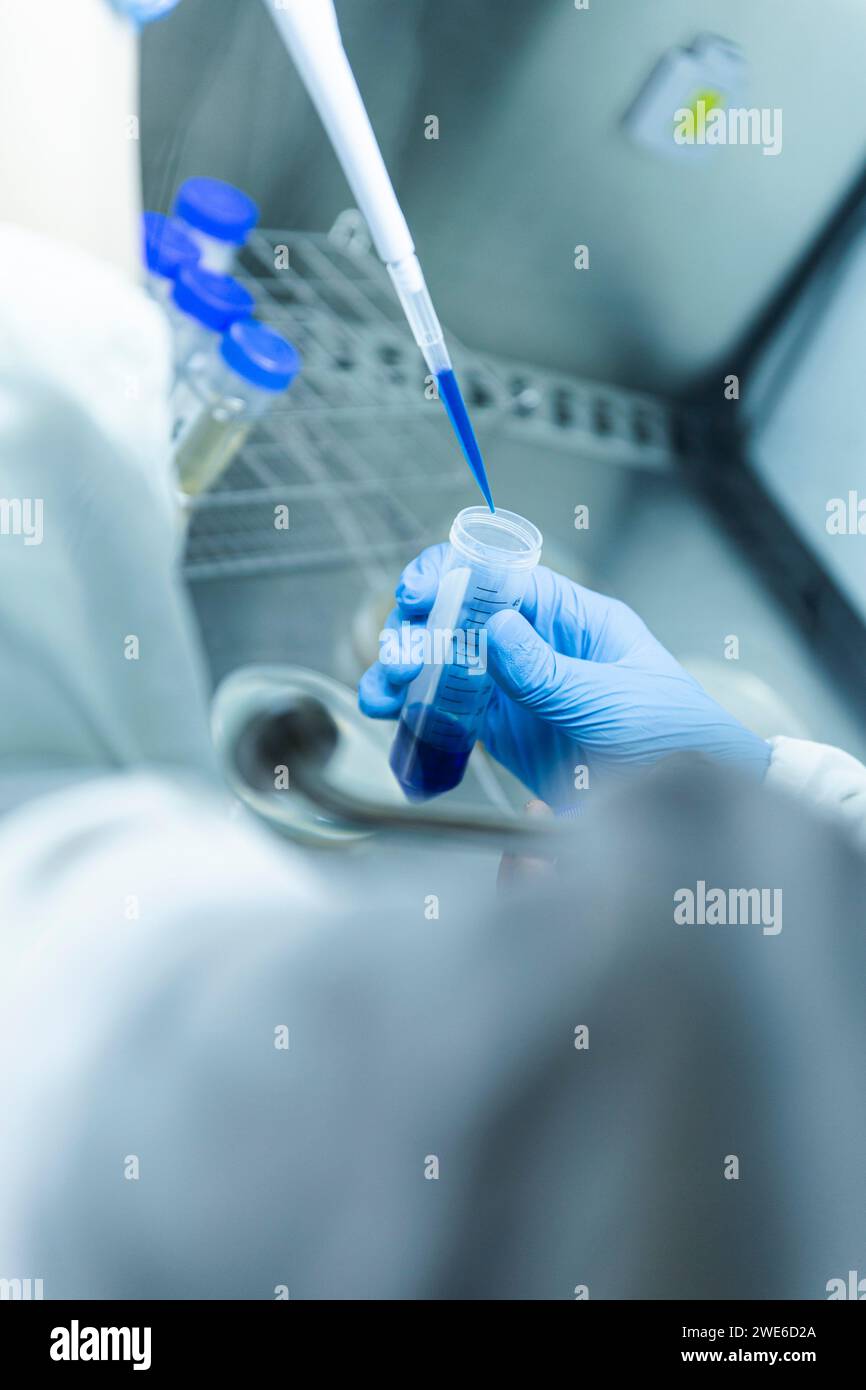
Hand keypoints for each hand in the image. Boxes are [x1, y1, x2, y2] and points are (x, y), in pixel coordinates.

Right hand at [359, 546, 770, 807]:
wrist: (696, 803)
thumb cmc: (678, 738)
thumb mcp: (613, 701)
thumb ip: (548, 671)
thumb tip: (496, 628)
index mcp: (575, 620)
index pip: (504, 580)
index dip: (455, 577)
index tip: (418, 592)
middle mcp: (539, 646)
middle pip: (463, 619)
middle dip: (420, 631)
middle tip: (398, 659)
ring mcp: (519, 688)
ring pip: (448, 666)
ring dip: (409, 675)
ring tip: (379, 696)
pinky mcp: (504, 732)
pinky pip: (452, 715)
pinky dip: (419, 717)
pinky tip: (393, 722)